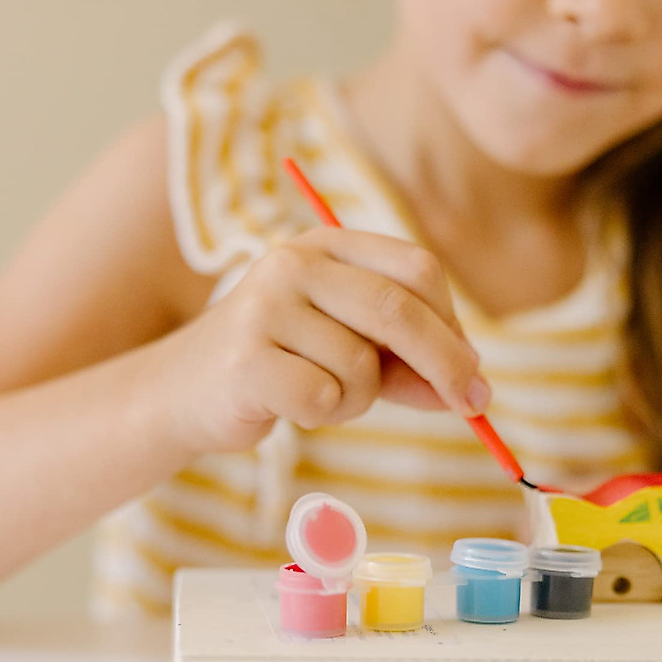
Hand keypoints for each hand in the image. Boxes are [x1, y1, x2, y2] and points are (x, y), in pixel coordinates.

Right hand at [155, 228, 489, 454]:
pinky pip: (326, 398)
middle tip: (475, 406)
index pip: (417, 268)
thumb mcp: (353, 355)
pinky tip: (290, 406)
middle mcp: (296, 263)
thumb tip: (473, 388)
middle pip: (400, 310)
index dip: (453, 323)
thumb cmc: (284, 369)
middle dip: (447, 364)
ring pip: (363, 366)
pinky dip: (325, 415)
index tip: (470, 369)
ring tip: (318, 396)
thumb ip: (409, 366)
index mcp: (328, 246)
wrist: (187, 393)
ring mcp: (266, 306)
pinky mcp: (246, 357)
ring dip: (359, 400)